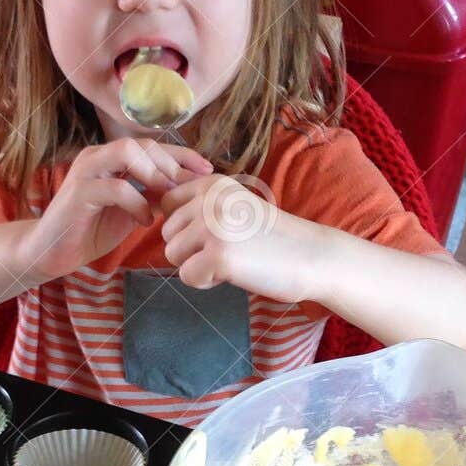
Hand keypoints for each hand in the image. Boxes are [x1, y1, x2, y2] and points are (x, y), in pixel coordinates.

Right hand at [19, 139, 211, 280]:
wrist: (53, 252)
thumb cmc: (91, 230)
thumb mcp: (132, 211)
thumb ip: (153, 196)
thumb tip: (187, 191)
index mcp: (110, 158)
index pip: (152, 146)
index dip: (182, 155)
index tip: (208, 170)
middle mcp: (97, 156)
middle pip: (143, 144)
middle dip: (172, 163)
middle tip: (192, 185)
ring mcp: (86, 171)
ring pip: (126, 153)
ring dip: (154, 174)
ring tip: (169, 197)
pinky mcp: (78, 192)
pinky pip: (115, 187)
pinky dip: (136, 203)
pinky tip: (146, 221)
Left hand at [156, 173, 324, 303]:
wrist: (312, 256)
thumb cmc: (271, 237)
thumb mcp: (234, 206)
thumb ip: (200, 205)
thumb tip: (154, 211)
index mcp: (213, 183)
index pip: (168, 203)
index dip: (186, 226)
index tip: (217, 232)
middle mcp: (209, 199)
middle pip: (168, 233)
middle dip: (191, 248)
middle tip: (230, 248)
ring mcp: (213, 226)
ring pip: (172, 255)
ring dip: (198, 264)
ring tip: (232, 258)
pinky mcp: (218, 256)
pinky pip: (187, 276)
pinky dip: (207, 281)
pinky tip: (235, 272)